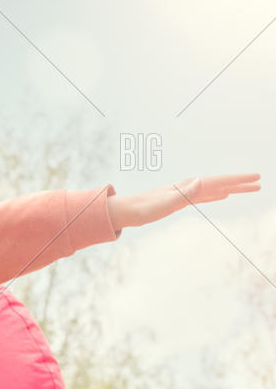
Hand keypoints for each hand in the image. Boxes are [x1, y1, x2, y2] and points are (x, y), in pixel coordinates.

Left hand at [109, 174, 260, 230]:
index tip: (256, 178)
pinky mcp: (181, 199)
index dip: (238, 180)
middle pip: (221, 183)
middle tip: (260, 183)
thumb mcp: (165, 204)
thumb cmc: (144, 210)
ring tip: (247, 188)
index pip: (220, 181)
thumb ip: (184, 194)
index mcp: (190, 186)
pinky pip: (205, 195)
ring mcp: (186, 192)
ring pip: (215, 188)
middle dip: (240, 183)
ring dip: (232, 188)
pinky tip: (222, 195)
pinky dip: (216, 194)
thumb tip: (202, 181)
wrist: (127, 210)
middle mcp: (190, 186)